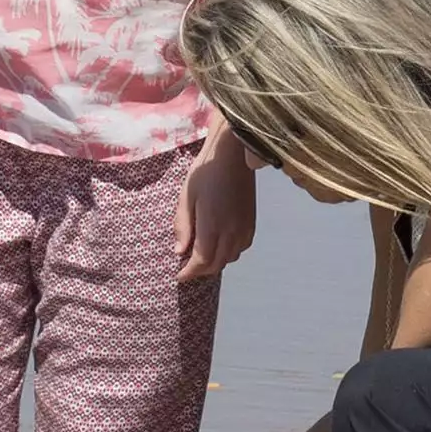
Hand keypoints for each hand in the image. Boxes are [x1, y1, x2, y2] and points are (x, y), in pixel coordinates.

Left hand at [175, 128, 256, 280]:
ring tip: (200, 256)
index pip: (201, 262)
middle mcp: (232, 232)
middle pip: (216, 264)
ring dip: (214, 262)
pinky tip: (218, 245)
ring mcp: (244, 228)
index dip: (189, 272)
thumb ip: (183, 227)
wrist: (232, 155)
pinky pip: (240, 248)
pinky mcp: (251, 223)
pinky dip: (228, 253)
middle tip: (186, 268)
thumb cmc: (205, 173)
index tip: (179, 276)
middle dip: (200, 271)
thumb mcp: (186, 198)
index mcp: (213, 226)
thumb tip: (179, 251)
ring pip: (229, 258)